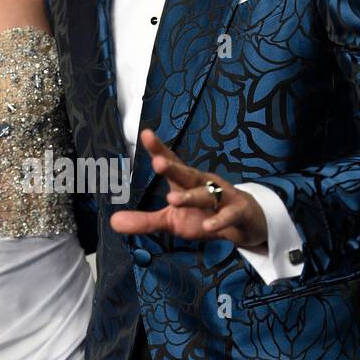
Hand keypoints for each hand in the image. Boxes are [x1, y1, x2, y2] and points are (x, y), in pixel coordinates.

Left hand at [109, 129, 268, 245]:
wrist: (246, 223)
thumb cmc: (204, 215)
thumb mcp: (172, 221)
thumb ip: (144, 221)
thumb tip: (113, 222)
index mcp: (187, 182)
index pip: (172, 163)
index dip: (159, 149)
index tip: (146, 134)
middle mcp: (204, 184)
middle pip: (187, 174)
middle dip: (173, 168)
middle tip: (157, 162)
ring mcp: (224, 196)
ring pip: (206, 194)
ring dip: (190, 196)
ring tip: (172, 199)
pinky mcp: (238, 212)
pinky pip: (229, 215)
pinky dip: (219, 220)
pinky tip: (207, 226)